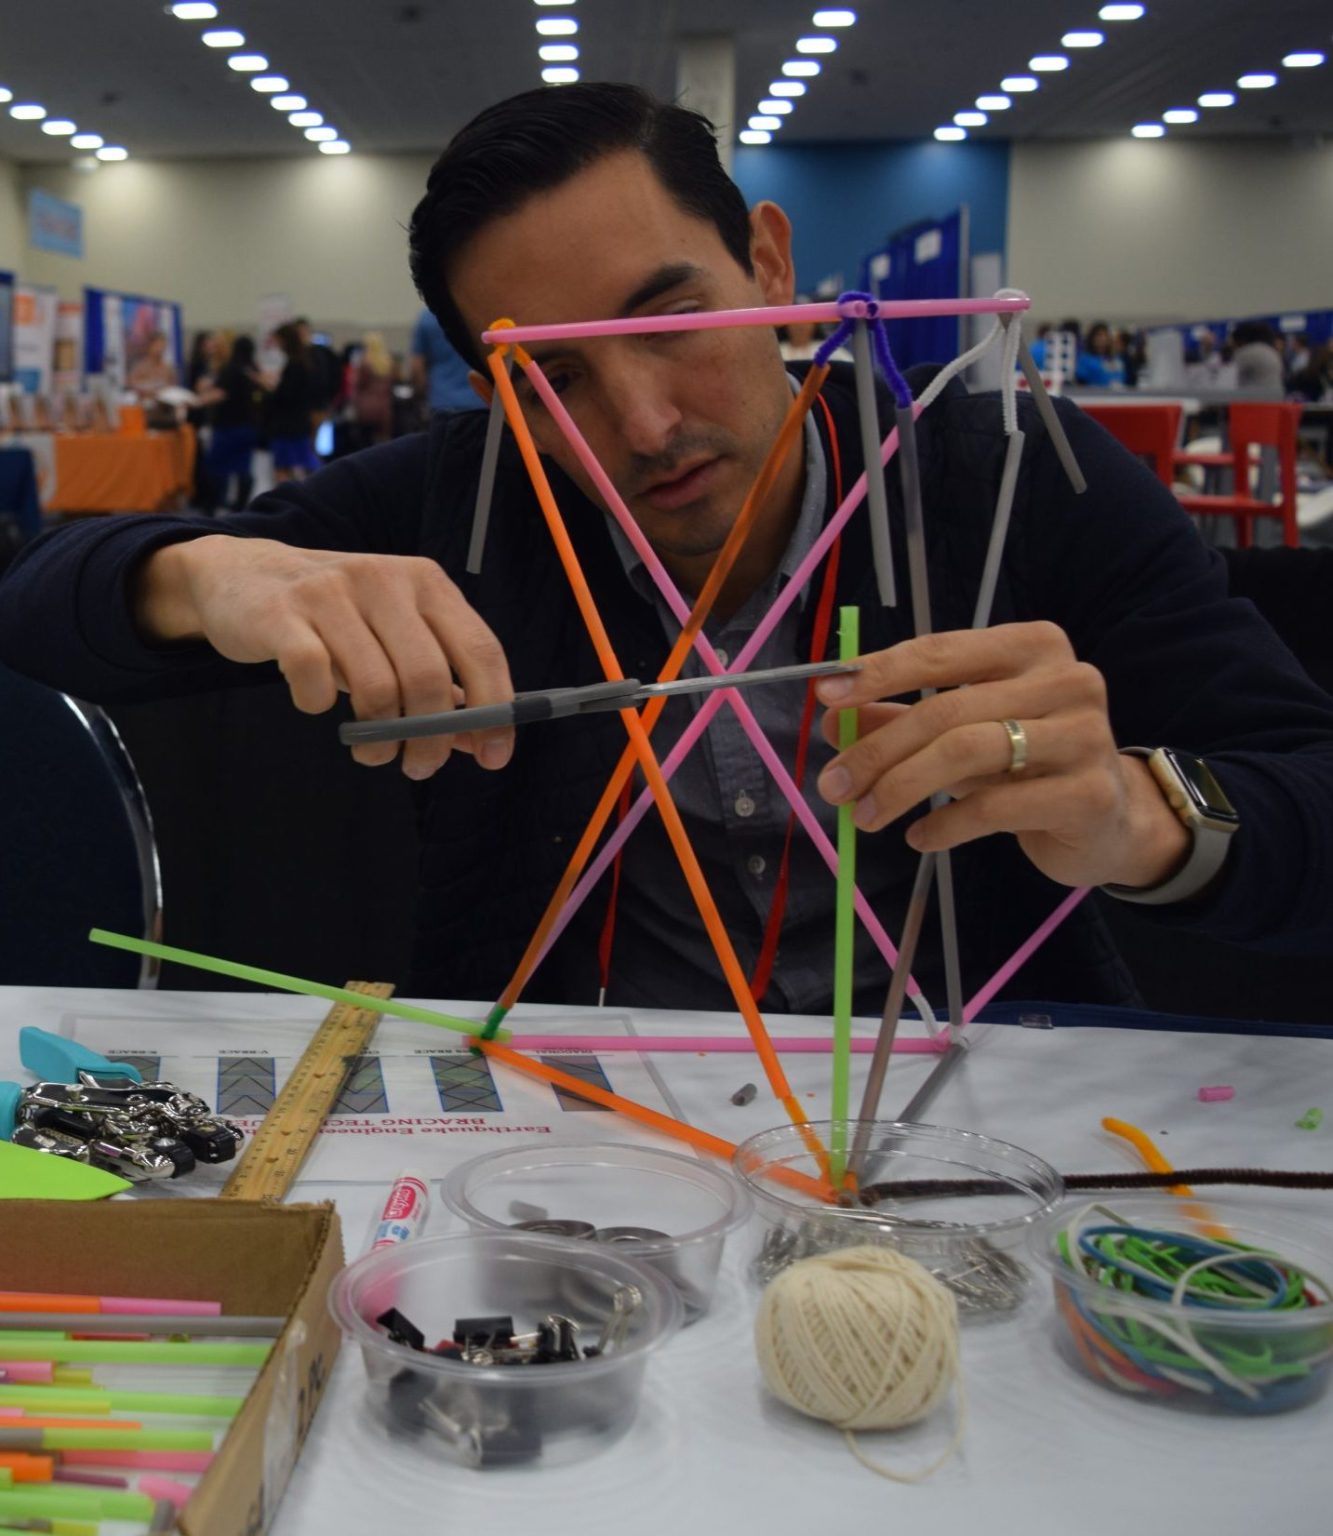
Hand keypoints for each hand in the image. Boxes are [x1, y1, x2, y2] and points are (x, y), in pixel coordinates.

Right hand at [135, 536, 514, 779]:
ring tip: (372, 752)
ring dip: (379, 738)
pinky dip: (319, 705)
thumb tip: (476, 739)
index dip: (495, 710)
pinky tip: (316, 703)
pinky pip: (314, 678)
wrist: (240, 575)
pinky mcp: (281, 614)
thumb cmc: (333, 617)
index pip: (481, 650)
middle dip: (430, 737)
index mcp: (425, 582)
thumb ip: (438, 682)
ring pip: (376, 687)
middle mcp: (384, 579)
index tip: (494, 757)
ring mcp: (331, 592)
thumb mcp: (394, 635)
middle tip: (418, 766)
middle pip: (429, 677)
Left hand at [814, 621, 1188, 890]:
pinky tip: (918, 838)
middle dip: (879, 749)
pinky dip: (943, 825)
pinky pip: (993, 807)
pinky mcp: (1087, 793)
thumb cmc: (1028, 763)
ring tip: (864, 817)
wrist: (1111, 818)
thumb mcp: (963, 733)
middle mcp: (1066, 679)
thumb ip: (901, 720)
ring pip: (967, 753)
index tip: (826, 695)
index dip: (878, 672)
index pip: (940, 651)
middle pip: (947, 708)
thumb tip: (830, 720)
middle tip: (834, 783)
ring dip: (901, 787)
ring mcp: (1084, 735)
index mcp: (1031, 646)